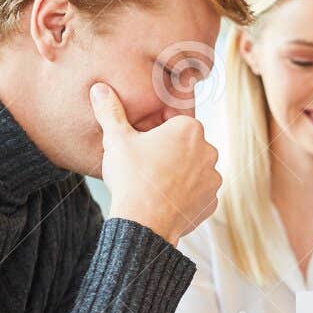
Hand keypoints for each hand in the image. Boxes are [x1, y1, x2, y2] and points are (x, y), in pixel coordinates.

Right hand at [91, 82, 220, 245]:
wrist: (144, 223)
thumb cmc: (131, 177)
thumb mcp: (116, 139)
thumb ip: (110, 111)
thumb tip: (100, 88)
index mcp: (190, 129)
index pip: (173, 122)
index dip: (155, 132)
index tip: (141, 144)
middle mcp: (209, 150)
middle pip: (185, 145)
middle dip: (169, 152)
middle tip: (145, 164)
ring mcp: (213, 178)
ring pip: (193, 170)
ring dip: (179, 174)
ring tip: (155, 183)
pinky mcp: (212, 201)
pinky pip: (198, 194)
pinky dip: (185, 196)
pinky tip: (166, 200)